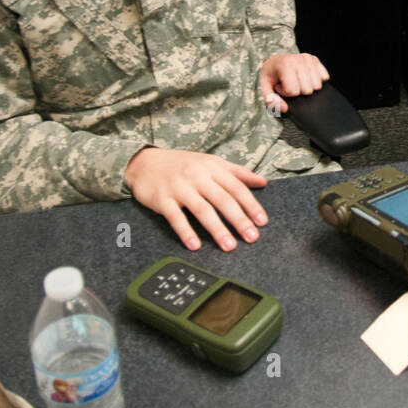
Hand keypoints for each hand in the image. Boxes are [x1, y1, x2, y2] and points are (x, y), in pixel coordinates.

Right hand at [124, 148, 267, 251]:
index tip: (262, 221)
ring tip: (229, 245)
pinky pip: (175, 217)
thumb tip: (263, 181)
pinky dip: (185, 231)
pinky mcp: (162, 199)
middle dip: (239, 219)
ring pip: (202, 209)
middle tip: (251, 237)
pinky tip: (195, 245)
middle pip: (222, 199)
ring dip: (217, 229)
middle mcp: (197, 176)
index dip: (250, 204)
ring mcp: (179, 187)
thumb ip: (237, 172)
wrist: (144, 162)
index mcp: (211, 167)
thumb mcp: (210, 162)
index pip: (236, 186)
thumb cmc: (182, 164)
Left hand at [259, 52, 329, 113]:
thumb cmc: (270, 76)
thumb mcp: (265, 88)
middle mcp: (299, 60)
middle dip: (298, 90)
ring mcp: (308, 59)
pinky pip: (324, 78)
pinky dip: (315, 80)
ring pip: (317, 86)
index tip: (280, 86)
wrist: (275, 61)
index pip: (294, 92)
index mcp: (285, 65)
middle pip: (308, 90)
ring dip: (306, 86)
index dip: (286, 93)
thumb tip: (284, 109)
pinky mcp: (315, 59)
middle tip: (288, 83)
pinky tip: (304, 77)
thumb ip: (271, 100)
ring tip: (295, 80)